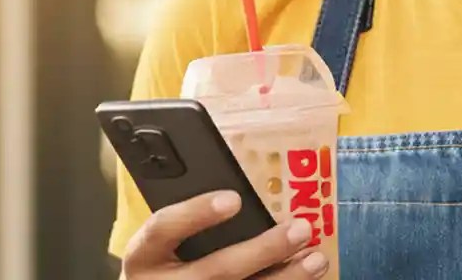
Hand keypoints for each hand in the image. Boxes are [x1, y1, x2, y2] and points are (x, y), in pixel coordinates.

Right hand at [122, 191, 330, 279]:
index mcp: (143, 255)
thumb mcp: (161, 243)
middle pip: (215, 271)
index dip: (196, 213)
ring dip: (286, 278)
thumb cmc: (163, 263)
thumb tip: (243, 190)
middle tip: (302, 228)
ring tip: (317, 259)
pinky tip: (306, 279)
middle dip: (264, 250)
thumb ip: (190, 219)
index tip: (235, 198)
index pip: (163, 228)